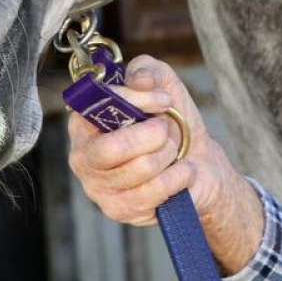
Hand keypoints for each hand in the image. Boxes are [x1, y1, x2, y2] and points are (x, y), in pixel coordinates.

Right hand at [66, 55, 264, 273]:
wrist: (198, 162)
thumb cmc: (171, 123)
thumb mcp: (164, 85)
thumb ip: (147, 71)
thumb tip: (138, 79)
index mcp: (85, 121)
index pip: (96, 108)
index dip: (134, 101)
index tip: (164, 101)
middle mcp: (83, 155)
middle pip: (111, 149)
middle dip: (152, 136)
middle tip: (167, 130)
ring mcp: (97, 186)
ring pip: (138, 169)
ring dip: (168, 155)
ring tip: (172, 151)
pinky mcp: (118, 209)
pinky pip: (150, 194)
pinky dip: (176, 177)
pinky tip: (181, 172)